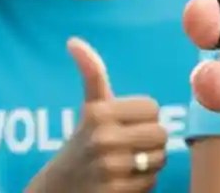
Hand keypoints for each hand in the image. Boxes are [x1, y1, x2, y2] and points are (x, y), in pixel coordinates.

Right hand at [27, 38, 167, 191]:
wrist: (59, 189)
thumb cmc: (82, 143)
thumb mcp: (88, 108)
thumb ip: (91, 74)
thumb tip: (74, 41)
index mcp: (98, 113)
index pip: (152, 108)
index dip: (144, 117)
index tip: (127, 124)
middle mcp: (102, 139)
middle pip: (160, 134)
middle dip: (150, 141)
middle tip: (131, 146)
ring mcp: (109, 168)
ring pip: (159, 160)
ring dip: (148, 164)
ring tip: (127, 164)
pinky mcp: (115, 192)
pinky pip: (151, 183)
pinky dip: (142, 184)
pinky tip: (124, 181)